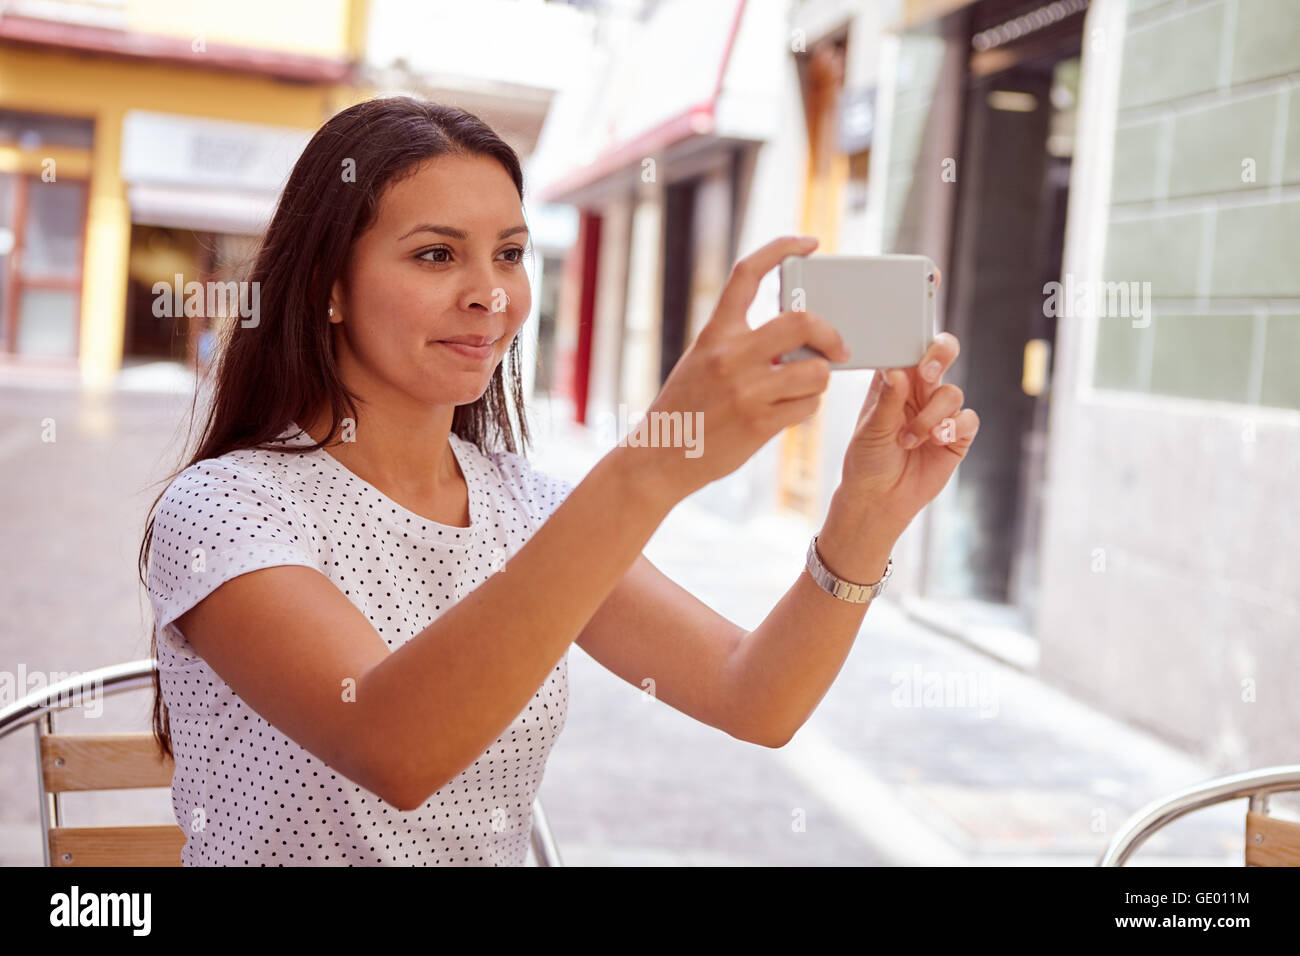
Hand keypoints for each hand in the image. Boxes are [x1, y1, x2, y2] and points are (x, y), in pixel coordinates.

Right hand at [622, 234, 849, 503]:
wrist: (659, 458)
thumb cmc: (686, 409)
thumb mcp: (702, 361)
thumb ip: (740, 344)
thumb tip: (797, 336)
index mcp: (714, 333)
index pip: (747, 274)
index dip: (782, 248)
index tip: (809, 243)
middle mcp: (730, 356)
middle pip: (802, 322)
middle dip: (830, 334)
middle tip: (839, 348)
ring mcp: (746, 390)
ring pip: (816, 371)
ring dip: (819, 380)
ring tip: (802, 389)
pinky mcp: (759, 424)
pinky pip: (808, 406)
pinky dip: (807, 408)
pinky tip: (788, 412)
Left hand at [833, 313, 978, 539]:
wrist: (879, 500)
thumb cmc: (866, 460)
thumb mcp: (870, 429)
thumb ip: (888, 400)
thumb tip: (899, 370)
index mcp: (894, 377)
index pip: (909, 338)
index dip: (923, 307)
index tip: (932, 277)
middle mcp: (920, 388)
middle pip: (942, 352)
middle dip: (939, 355)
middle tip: (925, 373)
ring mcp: (940, 410)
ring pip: (952, 392)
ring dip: (930, 416)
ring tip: (908, 438)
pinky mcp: (958, 434)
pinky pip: (968, 418)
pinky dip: (952, 428)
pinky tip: (935, 442)